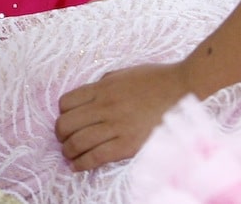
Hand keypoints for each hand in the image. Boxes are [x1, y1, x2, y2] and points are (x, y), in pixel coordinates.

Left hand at [55, 62, 192, 171]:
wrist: (180, 88)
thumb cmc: (153, 79)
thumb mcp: (121, 74)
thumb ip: (102, 85)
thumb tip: (89, 97)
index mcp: (101, 88)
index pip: (66, 102)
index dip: (61, 113)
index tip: (65, 119)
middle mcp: (105, 107)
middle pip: (67, 123)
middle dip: (60, 134)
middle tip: (63, 138)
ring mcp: (116, 126)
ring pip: (78, 141)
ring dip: (67, 150)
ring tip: (68, 153)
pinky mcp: (128, 144)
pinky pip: (97, 157)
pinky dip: (82, 163)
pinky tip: (76, 166)